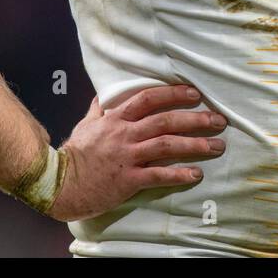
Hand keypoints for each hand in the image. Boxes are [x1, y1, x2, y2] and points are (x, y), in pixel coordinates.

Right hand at [46, 84, 226, 222]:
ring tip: (217, 146)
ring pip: (167, 146)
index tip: (194, 93)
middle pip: (166, 121)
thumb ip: (99, 109)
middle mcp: (125, 134)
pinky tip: (196, 174)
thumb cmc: (73, 154)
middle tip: (219, 120)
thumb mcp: (85, 125)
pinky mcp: (128, 180)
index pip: (149, 99)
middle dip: (195, 119)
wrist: (58, 183)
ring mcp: (127, 157)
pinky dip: (179, 174)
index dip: (173, 94)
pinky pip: (158, 175)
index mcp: (116, 119)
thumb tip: (104, 95)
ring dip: (195, 145)